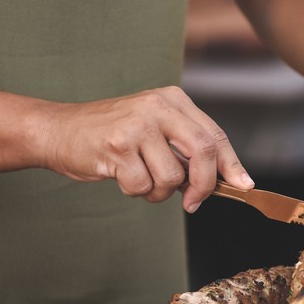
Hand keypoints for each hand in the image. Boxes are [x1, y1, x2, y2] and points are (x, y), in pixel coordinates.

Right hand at [36, 86, 253, 213]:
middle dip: (204, 185)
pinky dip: (135, 191)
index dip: (232, 165)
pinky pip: (143, 185)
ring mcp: (137, 124)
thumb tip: (224, 181)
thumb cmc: (110, 136)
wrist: (59, 131)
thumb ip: (184, 149)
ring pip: (172, 177)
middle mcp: (157, 106)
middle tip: (193, 203)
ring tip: (139, 178)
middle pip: (203, 151)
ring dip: (159, 192)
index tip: (244, 186)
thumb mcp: (153, 131)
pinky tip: (120, 175)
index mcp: (172, 100)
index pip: (214, 135)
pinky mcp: (117, 145)